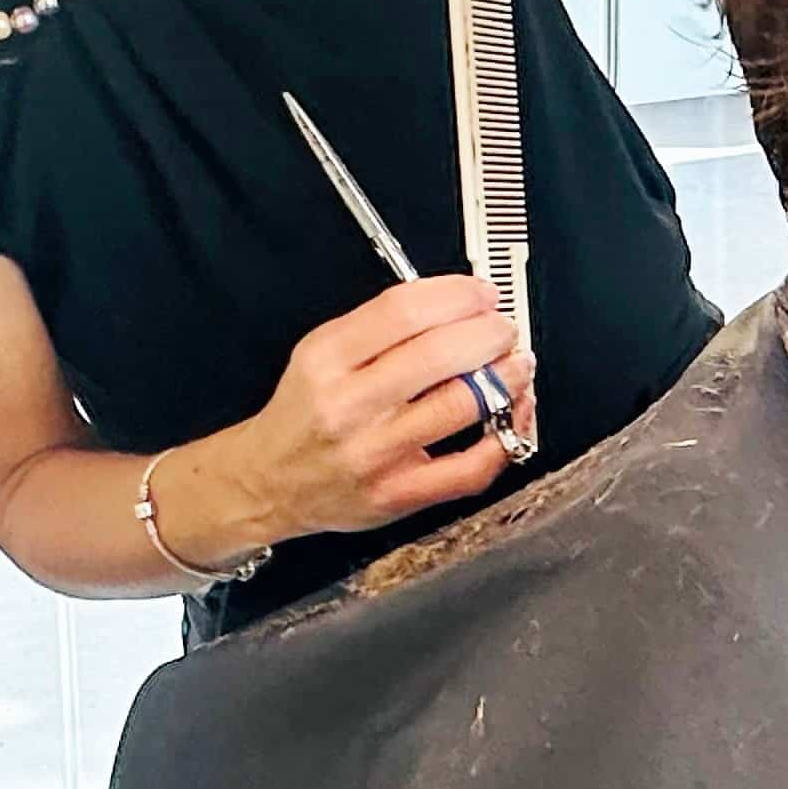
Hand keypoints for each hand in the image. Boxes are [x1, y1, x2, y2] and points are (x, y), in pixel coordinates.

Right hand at [234, 276, 537, 539]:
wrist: (270, 482)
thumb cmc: (305, 414)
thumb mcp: (320, 352)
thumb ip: (380, 326)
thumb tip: (457, 305)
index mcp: (327, 359)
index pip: (403, 310)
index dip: (457, 295)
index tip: (482, 294)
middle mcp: (347, 405)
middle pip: (438, 354)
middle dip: (489, 332)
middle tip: (505, 328)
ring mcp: (374, 453)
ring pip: (461, 405)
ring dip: (506, 377)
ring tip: (518, 364)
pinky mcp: (398, 494)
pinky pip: (470, 469)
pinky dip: (505, 436)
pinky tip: (511, 414)